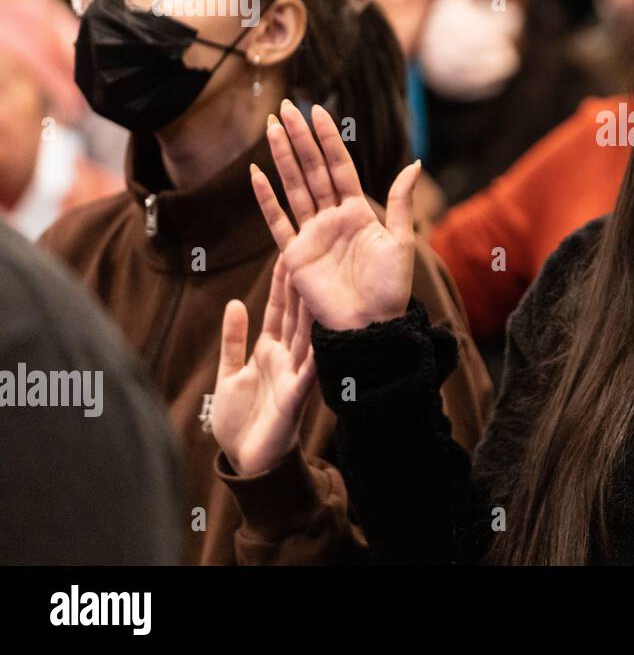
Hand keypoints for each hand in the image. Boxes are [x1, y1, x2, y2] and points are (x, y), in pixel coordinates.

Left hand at [212, 257, 317, 475]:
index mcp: (270, 352)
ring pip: (306, 337)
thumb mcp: (229, 373)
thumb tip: (235, 303)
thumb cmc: (239, 420)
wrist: (245, 461)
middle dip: (300, 286)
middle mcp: (286, 360)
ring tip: (320, 283)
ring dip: (312, 312)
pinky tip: (324, 335)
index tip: (287, 251)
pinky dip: (316, 354)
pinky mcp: (296, 398)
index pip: (277, 310)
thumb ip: (234, 340)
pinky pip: (309, 371)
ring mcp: (294, 377)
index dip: (280, 283)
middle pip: (295, 316)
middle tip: (310, 254)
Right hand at [252, 99, 420, 330]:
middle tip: (286, 107)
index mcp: (358, 212)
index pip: (340, 166)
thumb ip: (400, 201)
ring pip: (294, 187)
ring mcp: (312, 234)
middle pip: (312, 170)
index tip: (318, 112)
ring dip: (282, 158)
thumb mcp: (401, 240)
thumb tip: (415, 164)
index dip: (328, 140)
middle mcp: (332, 218)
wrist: (371, 325)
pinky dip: (266, 199)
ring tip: (272, 128)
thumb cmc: (390, 288)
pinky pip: (277, 222)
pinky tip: (255, 174)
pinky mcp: (295, 255)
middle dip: (300, 139)